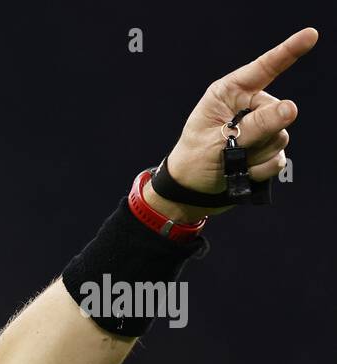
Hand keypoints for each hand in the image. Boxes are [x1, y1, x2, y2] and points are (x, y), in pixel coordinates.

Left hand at [152, 27, 317, 220]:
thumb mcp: (217, 142)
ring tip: (233, 161)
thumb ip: (254, 126)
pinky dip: (261, 169)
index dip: (289, 51)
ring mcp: (261, 127)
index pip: (264, 68)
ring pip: (281, 137)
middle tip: (231, 149)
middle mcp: (248, 106)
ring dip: (257, 155)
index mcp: (229, 93)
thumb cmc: (194, 160)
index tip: (310, 35)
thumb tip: (290, 109)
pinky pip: (279, 158)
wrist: (191, 190)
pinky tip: (244, 171)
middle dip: (259, 135)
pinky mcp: (268, 148)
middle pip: (278, 112)